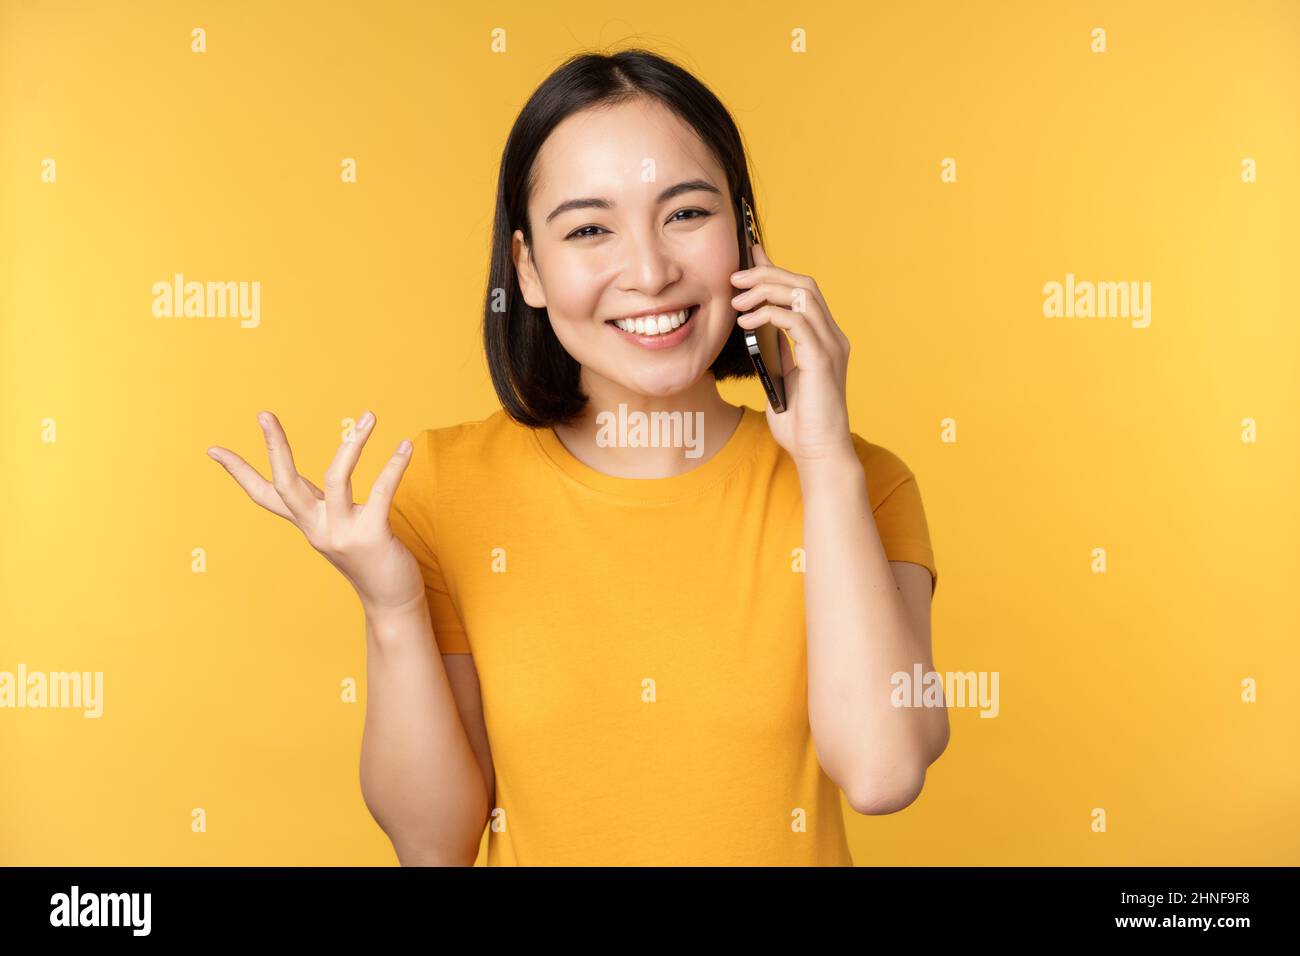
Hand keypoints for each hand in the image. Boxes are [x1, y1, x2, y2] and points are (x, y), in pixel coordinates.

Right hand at [206, 410, 425, 614]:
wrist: (391, 601)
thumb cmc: (370, 558)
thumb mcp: (340, 528)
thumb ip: (328, 502)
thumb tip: (331, 470)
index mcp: (307, 523)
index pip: (263, 495)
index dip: (237, 472)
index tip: (212, 448)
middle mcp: (317, 528)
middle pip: (285, 483)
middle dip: (274, 447)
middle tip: (264, 414)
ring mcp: (342, 533)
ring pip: (336, 477)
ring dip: (353, 443)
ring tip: (369, 416)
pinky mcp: (371, 535)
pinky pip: (381, 491)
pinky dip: (394, 465)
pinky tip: (406, 446)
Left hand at [731, 244, 853, 464]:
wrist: (818, 452)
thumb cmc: (799, 422)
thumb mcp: (781, 378)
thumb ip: (776, 352)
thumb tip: (757, 329)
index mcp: (824, 338)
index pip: (802, 290)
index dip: (776, 269)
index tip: (749, 256)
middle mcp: (832, 336)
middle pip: (803, 283)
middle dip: (767, 272)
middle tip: (734, 277)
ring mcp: (831, 345)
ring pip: (801, 294)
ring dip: (765, 289)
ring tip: (736, 299)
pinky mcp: (822, 358)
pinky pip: (795, 320)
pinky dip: (768, 314)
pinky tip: (746, 322)